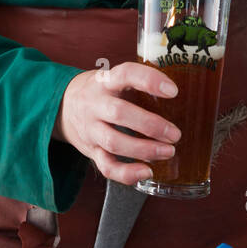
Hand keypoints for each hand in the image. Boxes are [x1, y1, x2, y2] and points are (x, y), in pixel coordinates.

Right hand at [54, 62, 180, 185]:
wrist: (62, 106)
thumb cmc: (100, 92)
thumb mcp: (113, 78)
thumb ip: (138, 83)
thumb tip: (184, 89)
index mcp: (106, 81)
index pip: (126, 74)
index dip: (149, 80)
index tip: (173, 90)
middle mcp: (95, 104)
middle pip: (120, 113)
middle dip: (151, 125)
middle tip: (175, 134)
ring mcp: (91, 129)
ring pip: (114, 142)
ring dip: (144, 150)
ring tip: (168, 152)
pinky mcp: (91, 150)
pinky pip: (106, 166)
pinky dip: (127, 173)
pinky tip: (146, 172)